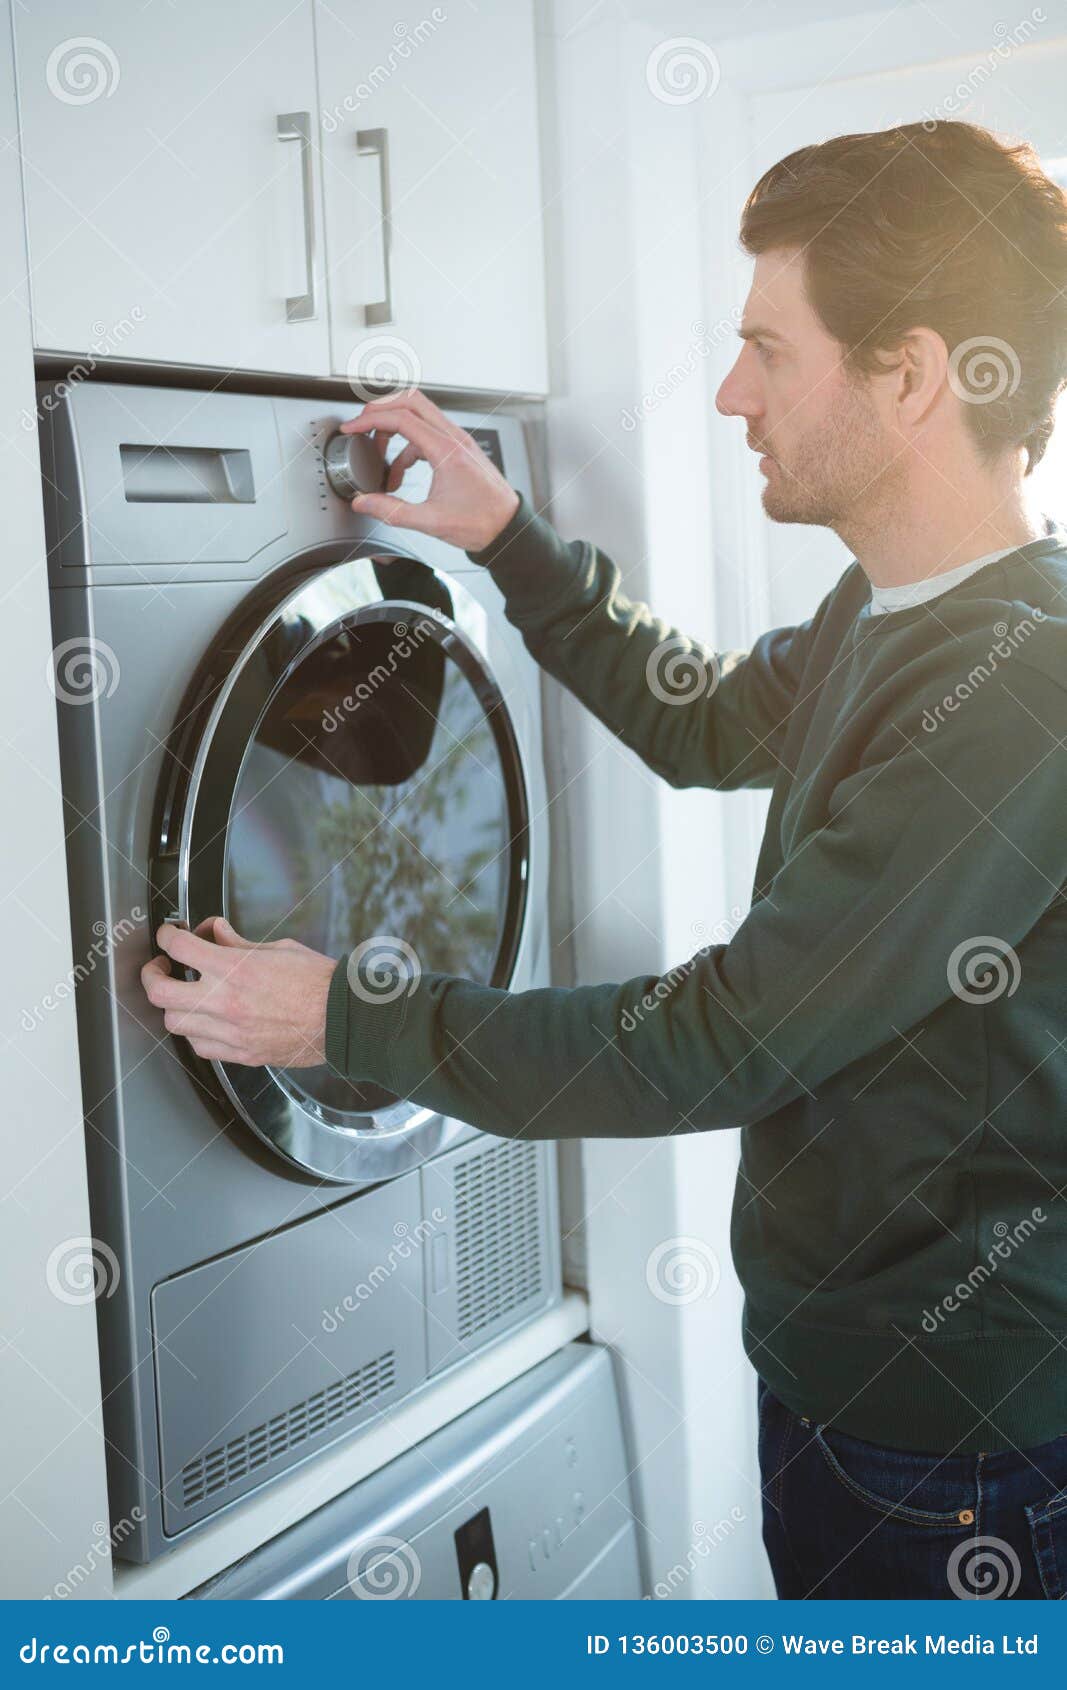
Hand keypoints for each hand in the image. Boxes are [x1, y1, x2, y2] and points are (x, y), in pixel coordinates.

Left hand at [141, 917, 335, 1068]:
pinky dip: (195, 1032)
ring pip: (174, 1023)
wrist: (342, 1018)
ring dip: (174, 1006)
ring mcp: (230, 1032)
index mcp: (234, 969)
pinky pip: (199, 1047)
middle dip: (153, 975)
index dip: (166, 935)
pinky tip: (204, 1022)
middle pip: (160, 992)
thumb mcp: (278, 949)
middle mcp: (225, 1001)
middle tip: (160, 967)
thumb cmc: (319, 983)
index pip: (178, 947)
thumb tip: (216, 933)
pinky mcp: (240, 1054)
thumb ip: (239, 944)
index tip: (169, 935)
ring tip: (184, 996)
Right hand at [340, 388, 519, 551]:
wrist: (508, 527)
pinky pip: (426, 434)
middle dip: (380, 411)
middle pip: (410, 401)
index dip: (370, 420)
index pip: (401, 418)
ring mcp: (457, 441)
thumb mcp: (431, 521)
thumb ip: (392, 511)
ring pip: (419, 415)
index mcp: (447, 450)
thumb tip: (365, 502)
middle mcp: (454, 438)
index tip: (352, 429)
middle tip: (361, 428)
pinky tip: (401, 473)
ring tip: (381, 460)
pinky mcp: (458, 449)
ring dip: (394, 431)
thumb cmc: (482, 522)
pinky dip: (407, 447)